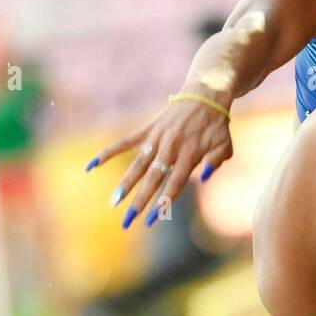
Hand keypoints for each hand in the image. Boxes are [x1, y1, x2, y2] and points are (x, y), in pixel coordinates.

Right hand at [85, 88, 233, 228]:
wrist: (205, 95)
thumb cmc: (216, 125)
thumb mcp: (225, 145)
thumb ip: (216, 162)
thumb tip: (205, 177)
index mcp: (190, 154)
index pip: (174, 184)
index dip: (162, 203)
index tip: (151, 220)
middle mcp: (171, 148)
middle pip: (152, 178)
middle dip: (139, 200)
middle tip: (127, 220)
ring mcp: (157, 138)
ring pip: (137, 164)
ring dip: (125, 183)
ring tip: (114, 201)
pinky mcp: (148, 129)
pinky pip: (125, 142)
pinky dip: (108, 152)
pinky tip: (91, 166)